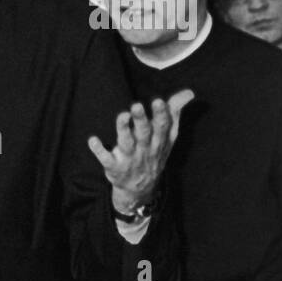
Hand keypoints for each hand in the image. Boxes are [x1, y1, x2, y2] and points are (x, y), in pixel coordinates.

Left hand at [87, 89, 193, 211]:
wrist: (141, 188)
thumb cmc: (154, 153)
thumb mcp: (168, 136)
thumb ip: (174, 112)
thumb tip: (188, 93)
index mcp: (158, 140)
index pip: (162, 126)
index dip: (161, 114)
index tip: (158, 101)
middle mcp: (144, 148)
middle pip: (144, 133)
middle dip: (141, 120)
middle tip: (136, 106)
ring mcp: (129, 158)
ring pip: (127, 143)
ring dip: (123, 130)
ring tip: (122, 115)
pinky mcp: (114, 166)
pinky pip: (106, 159)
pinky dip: (99, 150)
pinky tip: (92, 140)